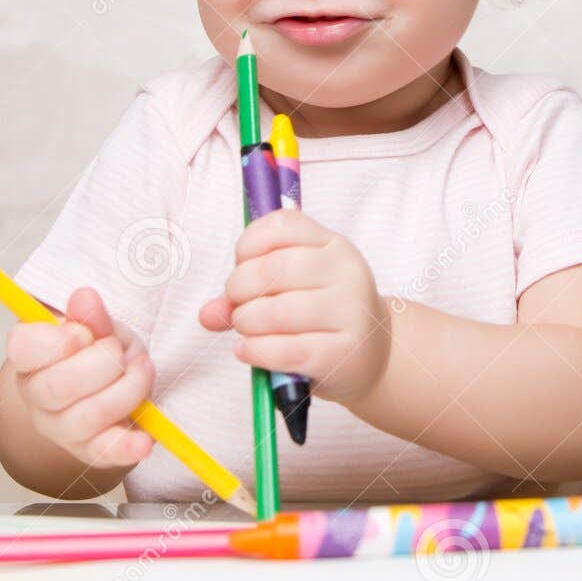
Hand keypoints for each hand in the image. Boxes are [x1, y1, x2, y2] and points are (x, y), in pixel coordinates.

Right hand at [5, 286, 155, 469]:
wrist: (115, 383)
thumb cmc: (99, 350)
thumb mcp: (98, 326)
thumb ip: (91, 315)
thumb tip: (85, 298)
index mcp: (29, 357)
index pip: (23, 349)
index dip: (57, 340)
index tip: (85, 334)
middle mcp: (36, 396)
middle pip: (56, 387)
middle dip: (102, 364)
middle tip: (122, 351)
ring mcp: (60, 428)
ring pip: (84, 418)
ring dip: (126, 391)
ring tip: (143, 370)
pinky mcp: (88, 450)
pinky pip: (104, 453)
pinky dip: (126, 447)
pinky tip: (144, 439)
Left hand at [198, 211, 391, 402]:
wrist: (374, 355)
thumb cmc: (323, 316)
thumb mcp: (292, 288)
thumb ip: (247, 291)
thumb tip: (208, 313)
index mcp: (332, 244)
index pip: (282, 225)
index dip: (248, 243)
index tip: (241, 265)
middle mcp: (346, 271)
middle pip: (275, 269)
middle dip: (239, 289)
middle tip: (237, 306)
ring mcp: (350, 312)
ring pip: (279, 311)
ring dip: (246, 323)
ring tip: (245, 330)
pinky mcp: (344, 352)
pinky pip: (288, 350)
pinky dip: (257, 352)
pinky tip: (248, 351)